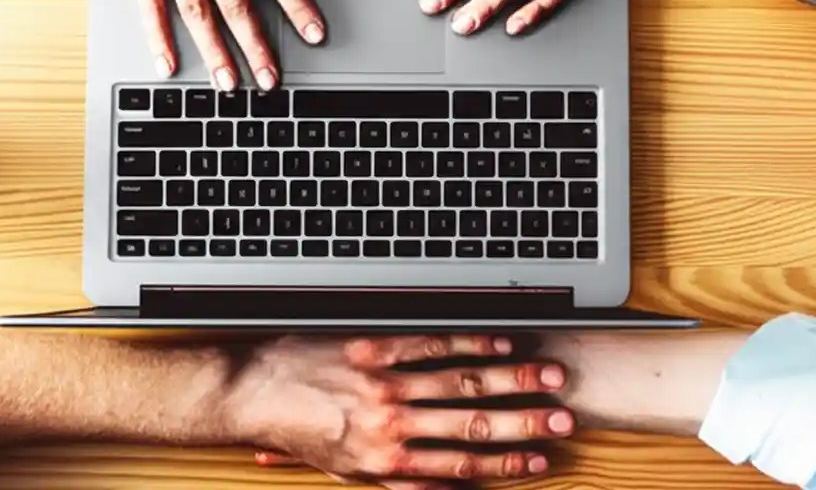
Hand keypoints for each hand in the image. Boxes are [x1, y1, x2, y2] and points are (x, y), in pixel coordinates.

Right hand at [85, 0, 324, 90]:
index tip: (313, 33)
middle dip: (257, 45)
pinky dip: (158, 36)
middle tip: (271, 80)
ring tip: (228, 84)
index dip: (296, 6)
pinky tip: (168, 64)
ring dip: (214, 51)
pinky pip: (149, 2)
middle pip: (236, 2)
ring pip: (195, 10)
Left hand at [228, 335, 573, 486]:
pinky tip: (498, 341)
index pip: (461, 466)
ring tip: (549, 378)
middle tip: (564, 417)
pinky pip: (428, 343)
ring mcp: (383, 381)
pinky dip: (467, 342)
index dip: (507, 465)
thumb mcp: (347, 472)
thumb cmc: (300, 431)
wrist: (251, 390)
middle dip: (524, 422)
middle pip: (472, 423)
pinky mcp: (373, 345)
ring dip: (510, 379)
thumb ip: (397, 481)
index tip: (542, 460)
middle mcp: (390, 421)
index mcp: (386, 458)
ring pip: (459, 381)